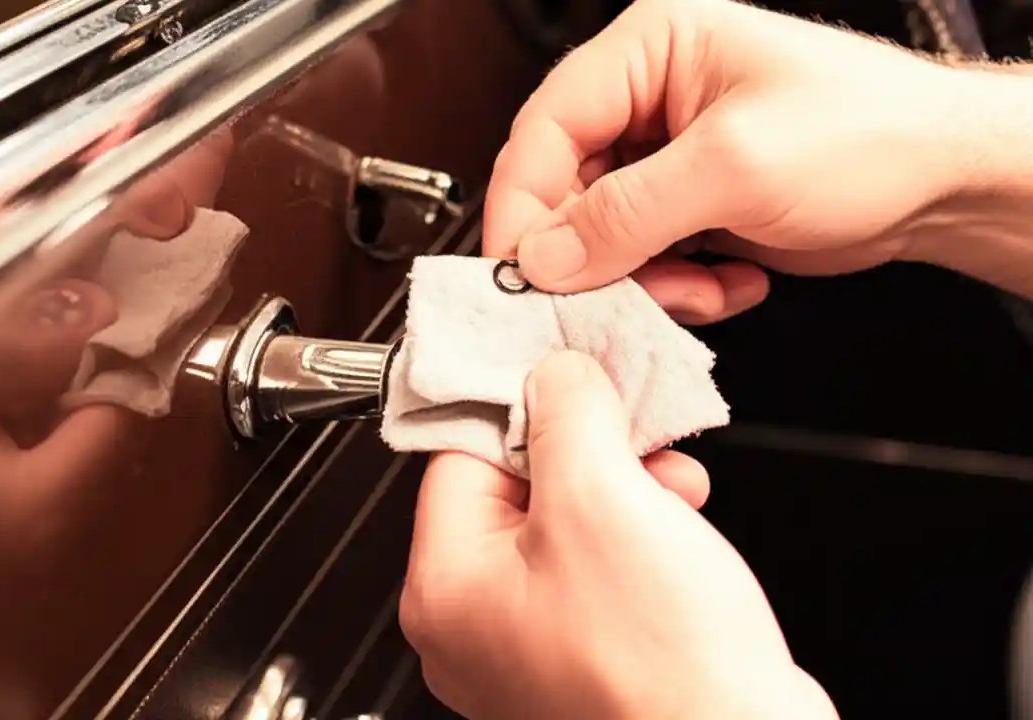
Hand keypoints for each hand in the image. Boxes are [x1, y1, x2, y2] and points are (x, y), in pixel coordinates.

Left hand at [400, 352, 837, 719]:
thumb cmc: (660, 671)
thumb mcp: (600, 498)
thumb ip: (566, 415)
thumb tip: (554, 375)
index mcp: (444, 589)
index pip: (459, 454)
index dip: (521, 408)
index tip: (567, 381)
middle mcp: (473, 628)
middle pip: (515, 489)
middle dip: (587, 452)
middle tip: (633, 436)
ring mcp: (529, 650)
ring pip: (565, 527)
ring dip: (624, 488)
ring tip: (673, 483)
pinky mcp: (587, 660)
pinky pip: (597, 571)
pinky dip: (639, 536)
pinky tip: (679, 525)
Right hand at [485, 0, 1025, 292]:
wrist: (945, 181)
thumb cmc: (870, 133)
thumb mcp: (735, 167)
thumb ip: (627, 213)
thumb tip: (543, 255)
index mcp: (648, 49)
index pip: (546, 128)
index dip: (524, 205)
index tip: (520, 271)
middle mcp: (646, 100)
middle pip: (565, 189)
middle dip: (592, 256)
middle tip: (615, 297)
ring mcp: (665, 157)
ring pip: (599, 236)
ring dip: (642, 281)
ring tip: (699, 289)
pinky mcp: (685, 206)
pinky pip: (640, 259)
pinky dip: (675, 287)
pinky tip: (729, 280)